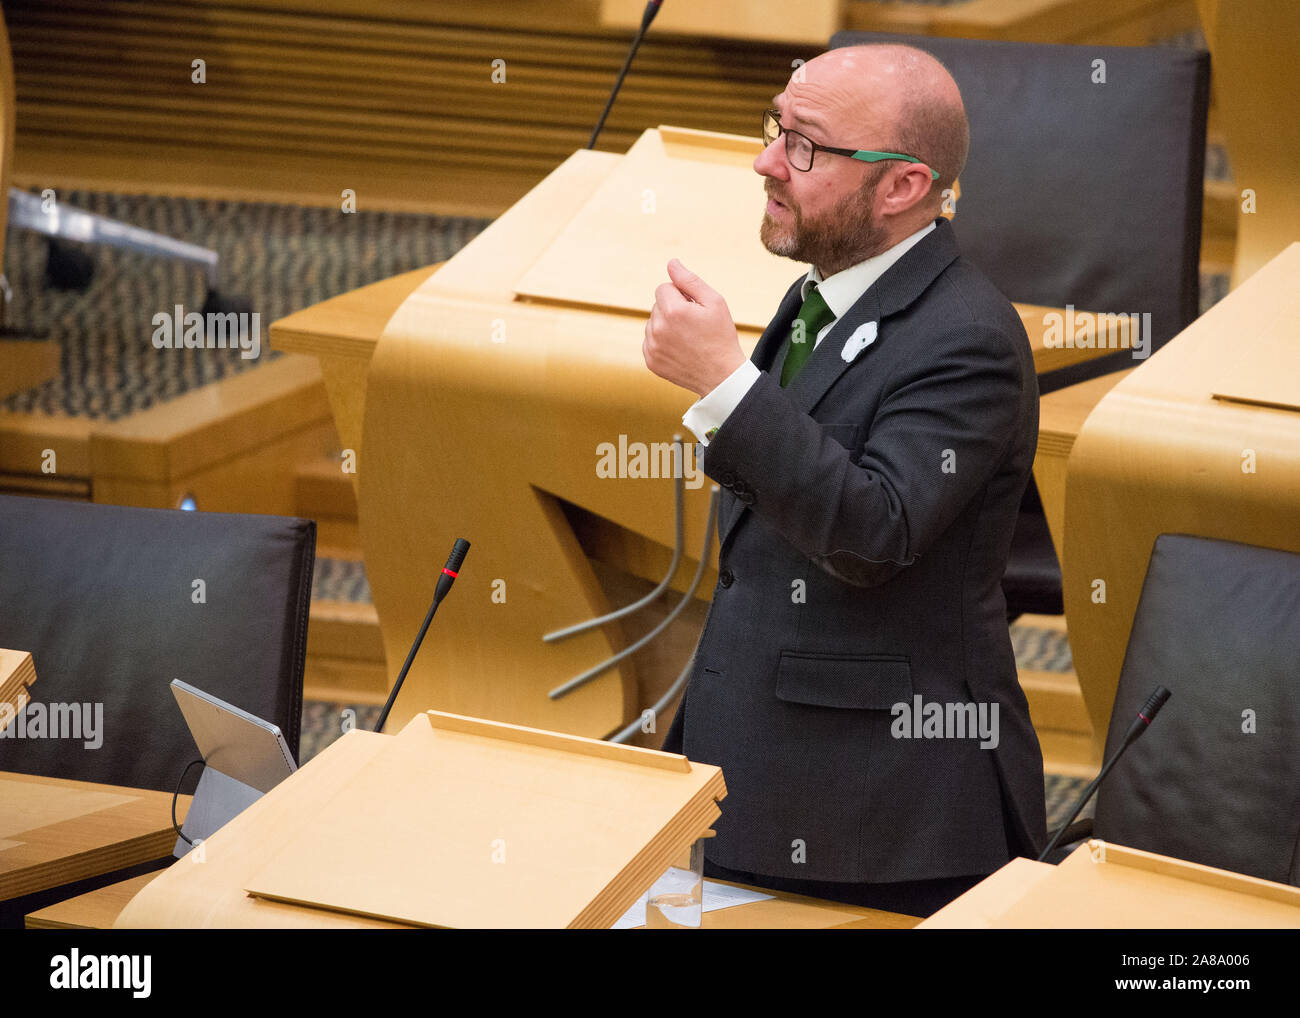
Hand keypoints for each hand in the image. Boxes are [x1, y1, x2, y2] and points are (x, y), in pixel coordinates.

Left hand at [642, 259, 745, 396]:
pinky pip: (650, 341)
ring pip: (653, 323)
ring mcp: (652, 347)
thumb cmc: (721, 336)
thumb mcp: (714, 302)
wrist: (721, 375)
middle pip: (657, 305)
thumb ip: (690, 280)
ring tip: (687, 338)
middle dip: (672, 309)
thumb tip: (671, 263)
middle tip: (693, 325)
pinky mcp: (650, 361)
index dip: (680, 295)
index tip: (693, 308)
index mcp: (673, 311)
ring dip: (666, 325)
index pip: (664, 288)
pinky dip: (662, 342)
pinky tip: (679, 349)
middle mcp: (658, 328)